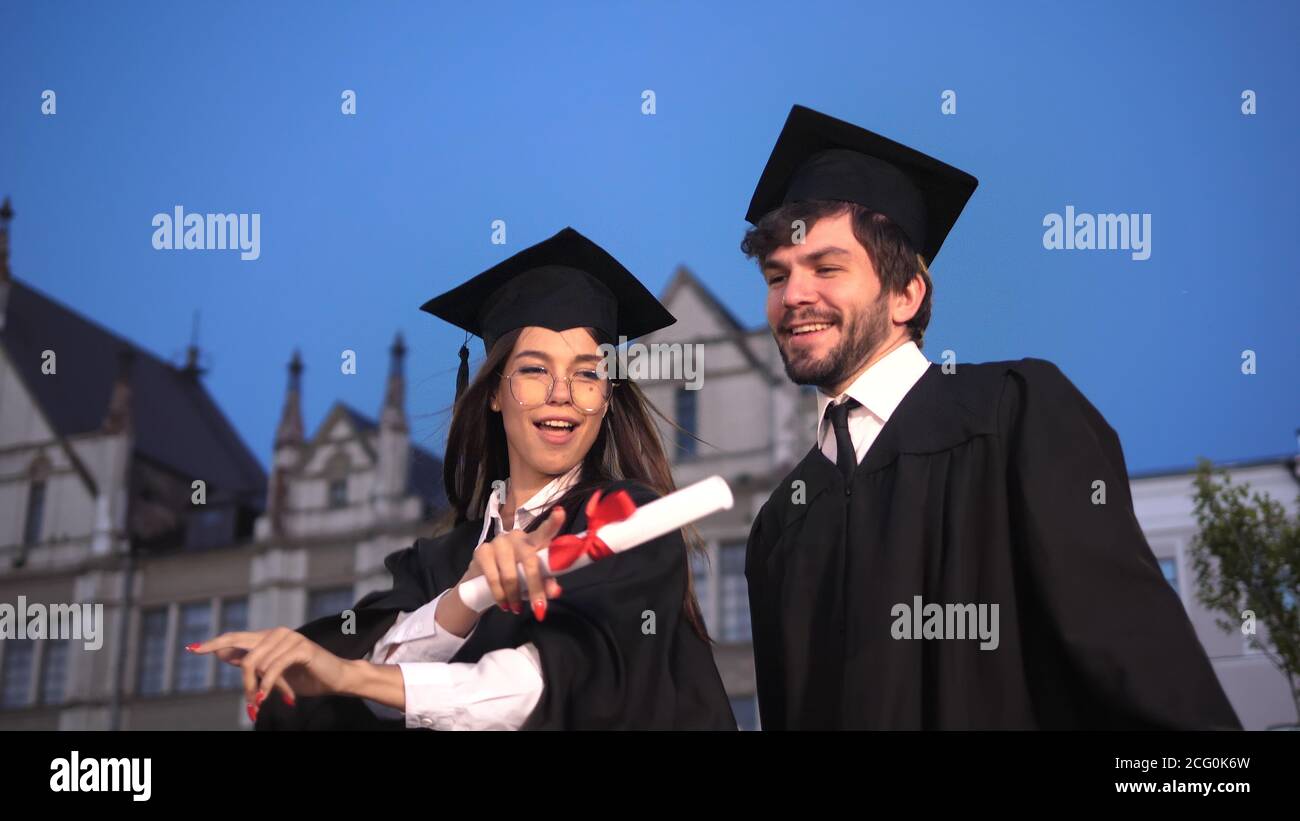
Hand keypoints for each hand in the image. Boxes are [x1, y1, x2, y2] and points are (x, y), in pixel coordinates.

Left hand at [188, 628, 352, 719]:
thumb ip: (251, 662)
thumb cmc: (306, 676)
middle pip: (243, 652)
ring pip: (257, 664)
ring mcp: (289, 638)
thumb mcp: (273, 672)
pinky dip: (268, 685)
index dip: (214, 643)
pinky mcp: (300, 648)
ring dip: (257, 688)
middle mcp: (277, 633)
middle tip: (250, 703)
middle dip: (243, 680)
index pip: (235, 637)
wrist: (336, 678)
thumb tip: (223, 654)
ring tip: (263, 703)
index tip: (192, 648)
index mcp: (268, 637)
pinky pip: (274, 668)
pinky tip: (266, 696)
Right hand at [466, 506, 565, 619]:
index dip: (553, 522)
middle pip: (529, 560)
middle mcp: (518, 537)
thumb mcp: (533, 582)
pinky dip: (500, 594)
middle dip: (535, 587)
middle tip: (539, 609)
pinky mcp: (482, 551)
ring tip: (516, 609)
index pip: (545, 531)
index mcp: (534, 541)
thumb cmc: (516, 577)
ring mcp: (499, 542)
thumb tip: (555, 592)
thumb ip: (546, 584)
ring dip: (514, 595)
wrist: (482, 582)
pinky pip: (493, 577)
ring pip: (510, 573)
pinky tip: (503, 604)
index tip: (561, 512)